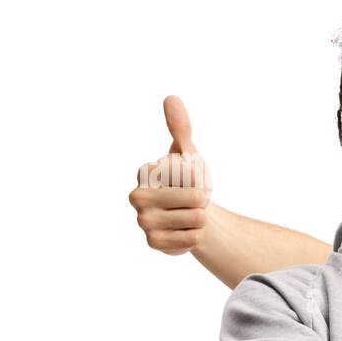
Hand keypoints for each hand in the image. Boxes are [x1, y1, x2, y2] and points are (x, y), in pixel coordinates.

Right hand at [129, 95, 212, 254]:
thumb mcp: (188, 154)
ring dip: (202, 217)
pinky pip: (192, 238)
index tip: (190, 179)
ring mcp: (143, 222)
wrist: (194, 216)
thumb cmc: (189, 182)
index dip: (199, 176)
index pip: (187, 171)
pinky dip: (197, 235)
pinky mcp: (153, 243)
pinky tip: (186, 231)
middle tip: (194, 200)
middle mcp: (137, 196)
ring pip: (196, 218)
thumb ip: (181, 128)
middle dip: (204, 199)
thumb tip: (171, 98)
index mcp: (144, 172)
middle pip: (194, 198)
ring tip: (190, 215)